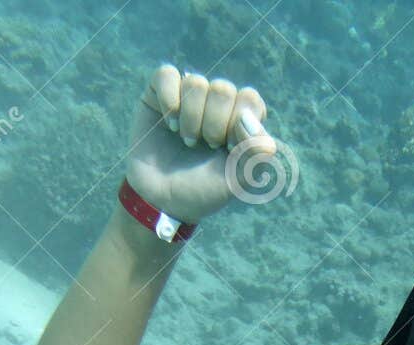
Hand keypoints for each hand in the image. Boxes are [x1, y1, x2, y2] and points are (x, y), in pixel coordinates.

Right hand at [125, 64, 281, 224]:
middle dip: (215, 123)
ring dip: (191, 118)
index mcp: (240, 120)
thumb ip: (255, 153)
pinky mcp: (158, 94)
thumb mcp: (237, 181)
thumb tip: (247, 118)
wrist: (162, 201)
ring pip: (196, 83)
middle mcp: (216, 104)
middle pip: (223, 89)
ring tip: (186, 140)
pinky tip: (169, 124)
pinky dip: (169, 100)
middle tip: (207, 146)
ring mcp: (188, 97)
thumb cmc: (203, 191)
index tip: (228, 149)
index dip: (239, 123)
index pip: (250, 99)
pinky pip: (166, 74)